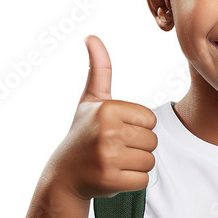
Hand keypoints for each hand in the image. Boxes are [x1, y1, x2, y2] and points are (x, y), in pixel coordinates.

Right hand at [49, 35, 156, 199]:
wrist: (65, 174)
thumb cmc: (83, 134)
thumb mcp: (90, 100)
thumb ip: (99, 69)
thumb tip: (91, 36)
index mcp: (108, 109)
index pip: (150, 120)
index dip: (137, 127)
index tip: (116, 131)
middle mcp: (108, 131)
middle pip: (152, 141)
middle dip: (137, 147)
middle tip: (114, 149)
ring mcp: (109, 157)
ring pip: (149, 161)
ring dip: (135, 165)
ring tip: (114, 161)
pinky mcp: (111, 180)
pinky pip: (143, 179)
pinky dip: (132, 181)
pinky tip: (114, 176)